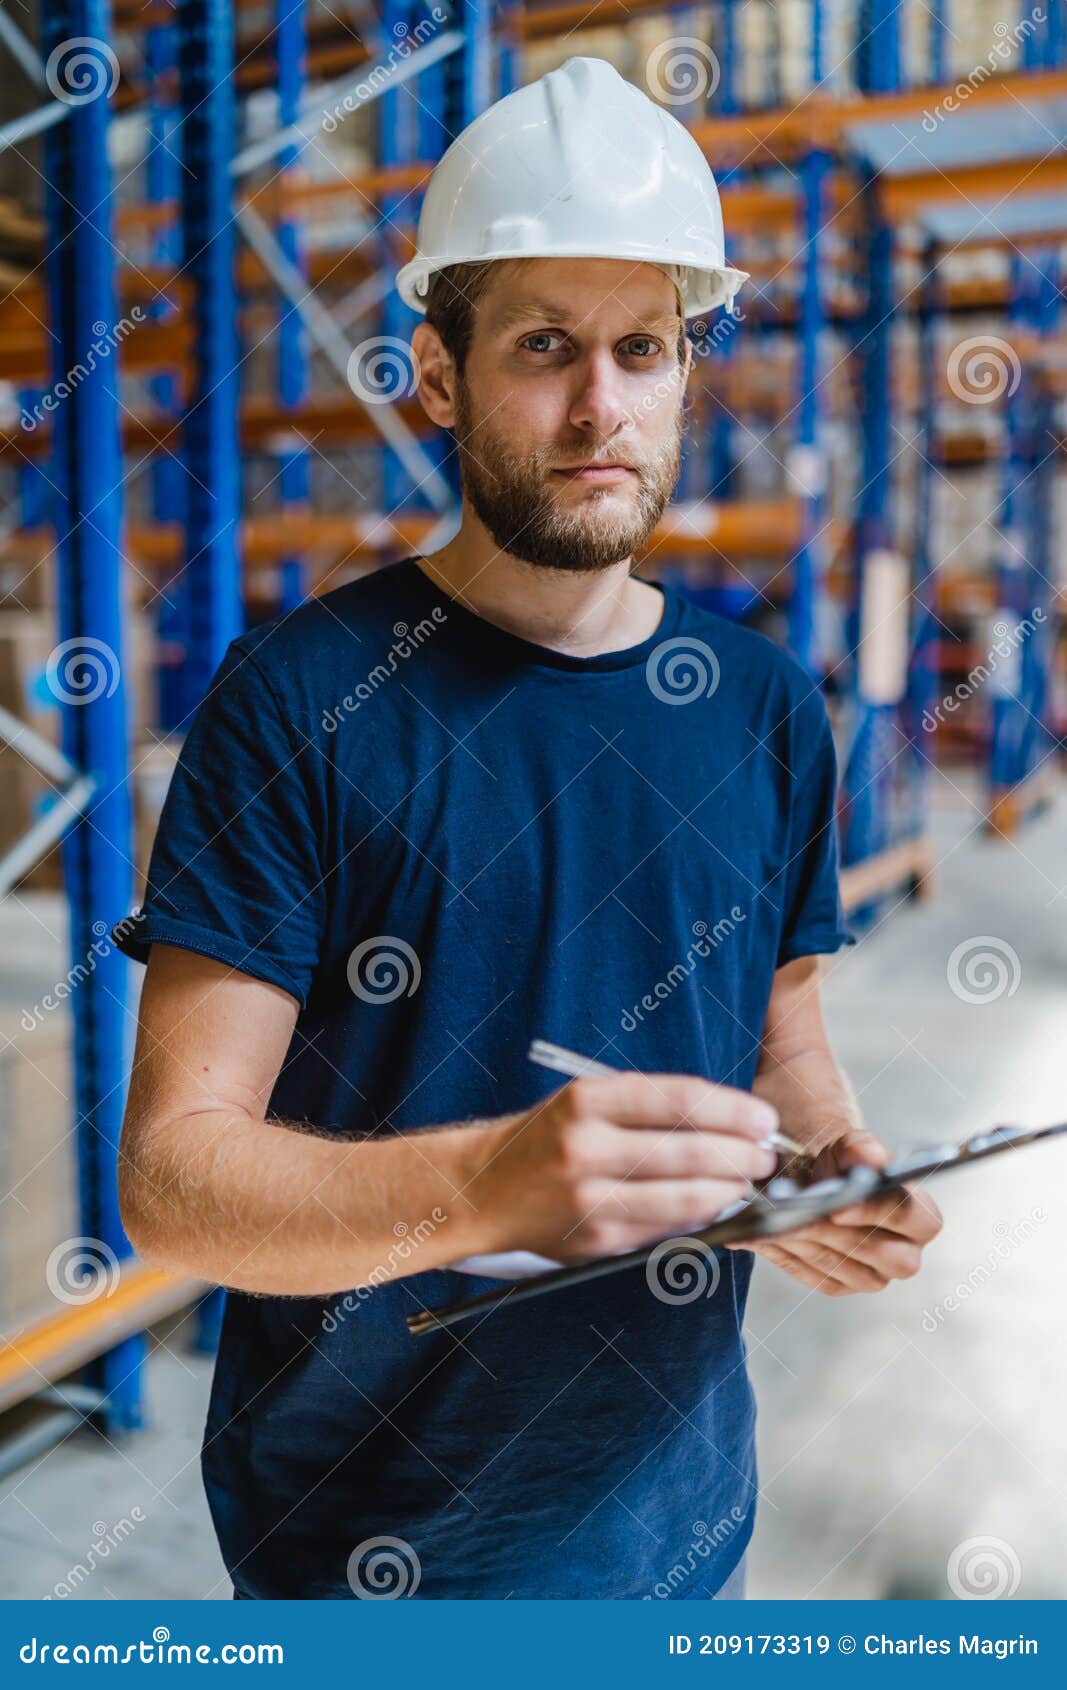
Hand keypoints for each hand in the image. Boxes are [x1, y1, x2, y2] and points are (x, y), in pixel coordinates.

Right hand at [470, 1074, 779, 1262]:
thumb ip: (647, 1109)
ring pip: (684, 1196)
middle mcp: (586, 1146)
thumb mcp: (585, 1102)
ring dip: (730, 1190)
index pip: (679, 1099)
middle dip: (742, 1153)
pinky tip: (718, 1207)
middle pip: (689, 1150)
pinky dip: (700, 1217)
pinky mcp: (596, 1239)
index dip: (732, 1109)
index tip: (764, 1117)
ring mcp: (590, 1198)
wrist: (483, 1190)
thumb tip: (726, 1122)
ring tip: (750, 1181)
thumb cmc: (547, 1139)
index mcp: (586, 1100)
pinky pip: (664, 1228)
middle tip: (768, 1152)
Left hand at [727, 1126, 942, 1294]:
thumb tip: (873, 1160)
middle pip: (876, 1252)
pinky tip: (761, 1235)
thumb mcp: (849, 1147)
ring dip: (802, 1243)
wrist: (817, 1181)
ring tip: (768, 1221)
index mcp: (921, 1218)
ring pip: (839, 1266)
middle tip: (793, 1215)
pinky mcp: (840, 1286)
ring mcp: (873, 1277)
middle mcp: (905, 1255)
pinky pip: (813, 1276)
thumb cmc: (841, 1165)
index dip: (879, 1214)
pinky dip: (785, 1255)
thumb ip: (862, 1149)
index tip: (838, 1208)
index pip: (917, 1221)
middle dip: (831, 1232)